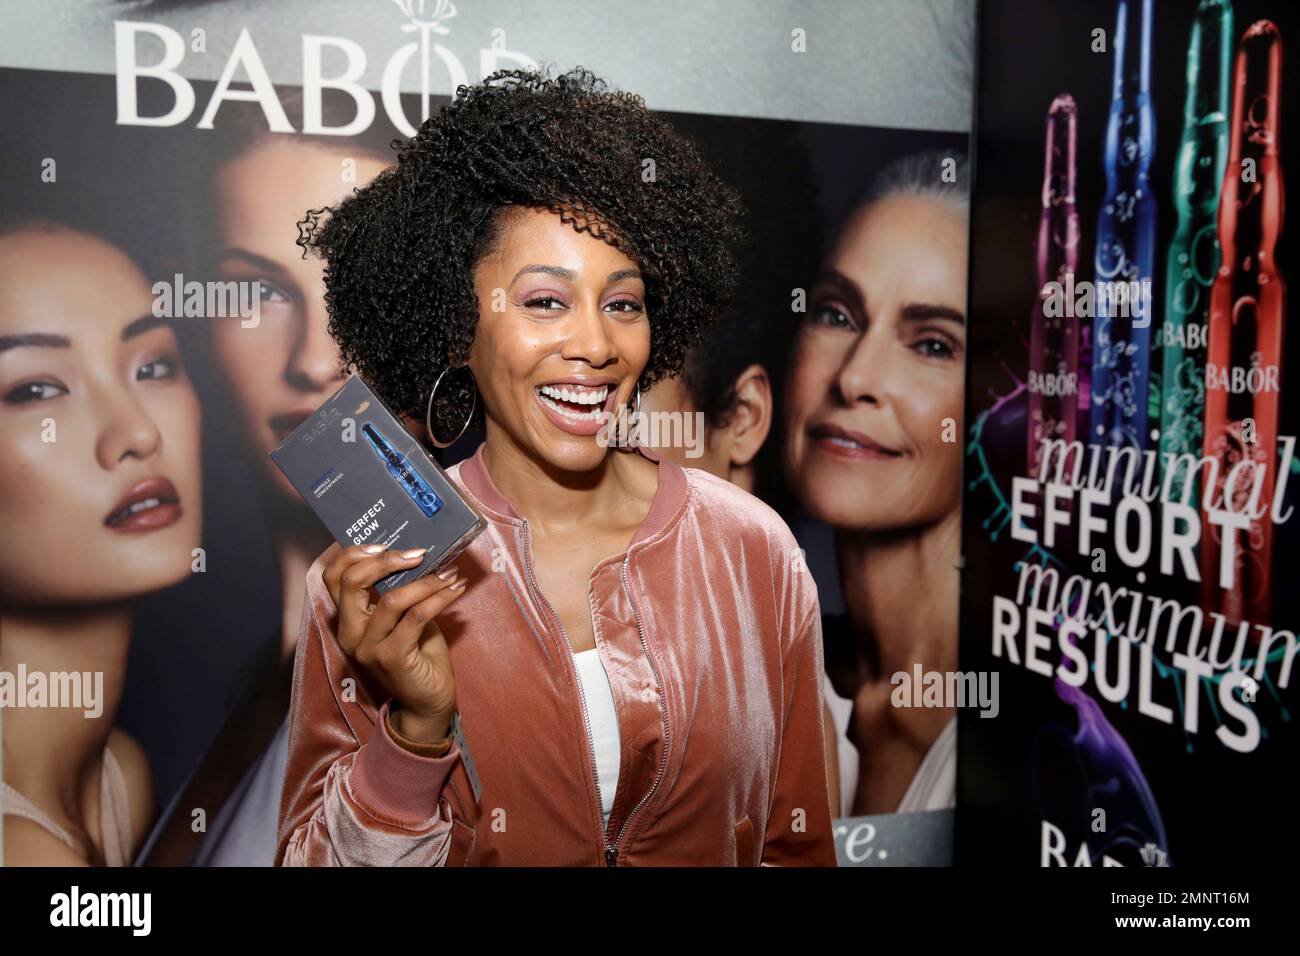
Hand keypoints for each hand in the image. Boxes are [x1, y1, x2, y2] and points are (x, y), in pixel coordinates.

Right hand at [320, 543, 467, 742]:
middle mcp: (350, 633)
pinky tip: (455, 588)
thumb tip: (417, 552)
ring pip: (391, 599)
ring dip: (426, 581)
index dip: (354, 554)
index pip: (333, 578)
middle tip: (419, 553)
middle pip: (351, 582)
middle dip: (386, 560)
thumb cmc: (419, 653)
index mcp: (347, 620)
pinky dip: (439, 597)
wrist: (429, 700)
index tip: (386, 543)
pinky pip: (416, 616)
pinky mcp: (391, 658)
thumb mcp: (404, 617)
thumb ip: (399, 590)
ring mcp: (368, 648)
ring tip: (449, 573)